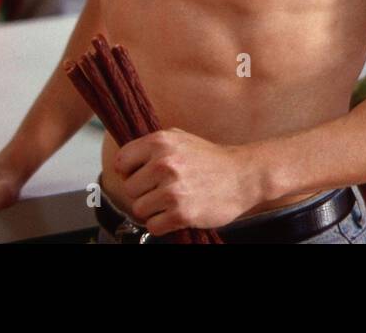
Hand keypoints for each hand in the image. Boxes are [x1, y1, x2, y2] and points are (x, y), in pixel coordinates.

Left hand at [113, 129, 262, 234]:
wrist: (244, 175)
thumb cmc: (211, 158)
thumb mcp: (180, 138)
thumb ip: (152, 146)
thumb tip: (124, 160)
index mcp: (160, 142)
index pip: (121, 161)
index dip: (129, 172)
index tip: (141, 176)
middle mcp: (164, 164)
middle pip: (129, 189)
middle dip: (143, 192)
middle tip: (162, 191)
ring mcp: (173, 190)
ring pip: (138, 209)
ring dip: (153, 210)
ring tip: (171, 202)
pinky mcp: (182, 213)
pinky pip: (153, 226)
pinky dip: (162, 224)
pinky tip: (177, 213)